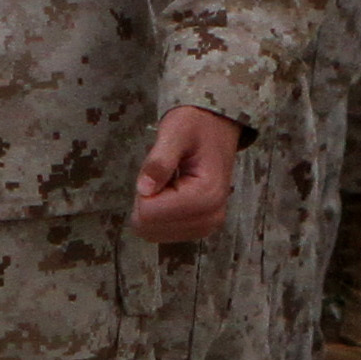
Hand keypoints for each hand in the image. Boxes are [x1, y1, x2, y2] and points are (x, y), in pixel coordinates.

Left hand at [131, 106, 244, 245]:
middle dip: (147, 201)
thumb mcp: (175, 133)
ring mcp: (207, 226)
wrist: (217, 127)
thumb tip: (143, 190)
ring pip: (154, 233)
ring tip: (170, 182)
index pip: (149, 213)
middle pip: (150, 228)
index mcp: (205, 196)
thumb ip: (159, 161)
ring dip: (153, 208)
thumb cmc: (196, 126)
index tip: (160, 170)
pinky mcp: (202, 228)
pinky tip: (173, 194)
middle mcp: (210, 218)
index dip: (144, 189)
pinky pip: (163, 233)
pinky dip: (160, 214)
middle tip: (163, 176)